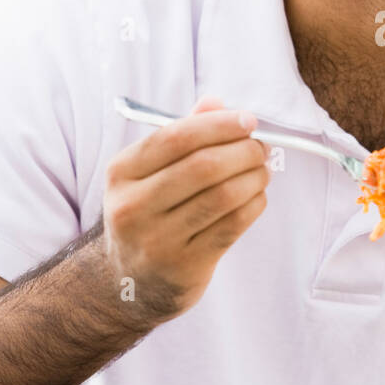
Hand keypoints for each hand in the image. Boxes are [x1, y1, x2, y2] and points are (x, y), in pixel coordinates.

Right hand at [102, 95, 270, 320]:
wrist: (131, 282)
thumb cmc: (150, 212)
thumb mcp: (151, 172)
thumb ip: (182, 134)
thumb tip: (216, 102)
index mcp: (121, 174)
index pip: (174, 138)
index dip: (218, 125)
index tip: (248, 120)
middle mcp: (132, 207)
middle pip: (202, 166)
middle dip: (243, 151)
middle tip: (261, 147)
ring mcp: (157, 240)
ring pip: (222, 196)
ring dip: (254, 177)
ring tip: (263, 170)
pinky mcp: (184, 266)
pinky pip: (232, 226)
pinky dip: (254, 205)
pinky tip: (257, 196)